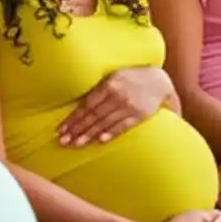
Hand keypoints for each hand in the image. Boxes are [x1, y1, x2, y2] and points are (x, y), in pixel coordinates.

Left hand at [58, 67, 175, 146]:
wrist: (160, 80)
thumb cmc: (132, 78)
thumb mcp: (114, 77)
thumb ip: (99, 90)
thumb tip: (79, 106)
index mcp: (109, 85)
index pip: (86, 105)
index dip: (73, 118)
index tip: (61, 129)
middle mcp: (118, 96)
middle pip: (93, 116)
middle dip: (77, 129)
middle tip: (63, 141)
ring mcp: (129, 106)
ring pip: (105, 123)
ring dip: (89, 135)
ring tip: (76, 144)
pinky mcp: (139, 115)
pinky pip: (122, 126)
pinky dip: (110, 133)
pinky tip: (100, 140)